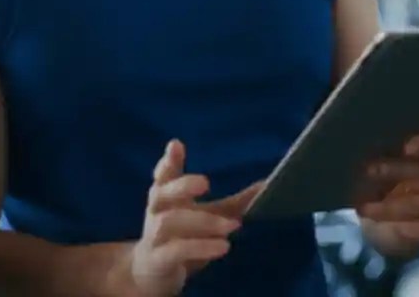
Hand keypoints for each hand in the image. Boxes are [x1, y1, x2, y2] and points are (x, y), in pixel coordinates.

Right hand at [119, 140, 259, 296]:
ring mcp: (154, 236)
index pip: (163, 175)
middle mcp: (156, 212)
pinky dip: (200, 247)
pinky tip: (223, 246)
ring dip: (203, 222)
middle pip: (161, 193)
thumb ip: (234, 203)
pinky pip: (176, 251)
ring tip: (233, 226)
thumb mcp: (208, 217)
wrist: (151, 274)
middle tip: (205, 183)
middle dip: (182, 186)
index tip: (176, 145)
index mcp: (166, 196)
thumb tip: (266, 185)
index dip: (169, 161)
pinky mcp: (159, 260)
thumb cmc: (182, 237)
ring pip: (170, 222)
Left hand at [354, 133, 418, 257]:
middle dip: (402, 171)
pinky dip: (408, 228)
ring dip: (393, 206)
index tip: (405, 148)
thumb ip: (391, 150)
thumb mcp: (390, 158)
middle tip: (370, 170)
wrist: (391, 212)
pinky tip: (392, 228)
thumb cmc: (391, 172)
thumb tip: (374, 147)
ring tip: (365, 207)